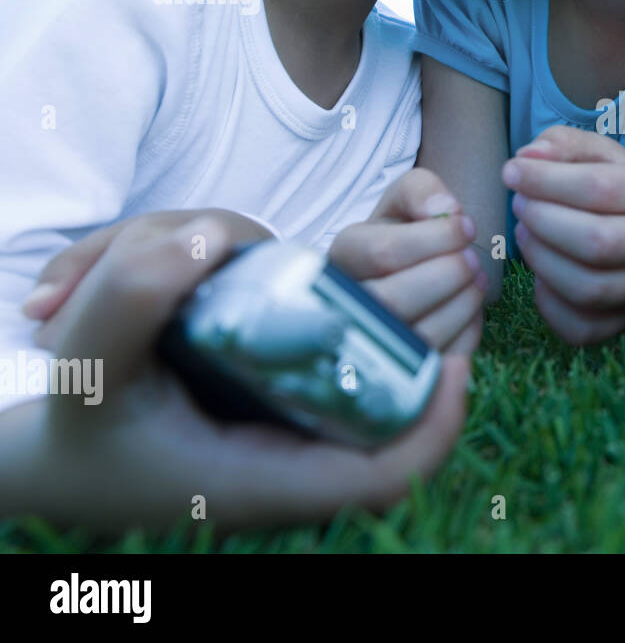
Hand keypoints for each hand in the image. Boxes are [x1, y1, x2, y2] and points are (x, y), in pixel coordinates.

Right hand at [16, 213, 468, 531]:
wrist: (67, 458)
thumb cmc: (84, 418)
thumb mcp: (90, 358)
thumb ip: (133, 294)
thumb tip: (210, 240)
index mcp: (265, 480)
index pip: (382, 477)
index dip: (435, 425)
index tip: (457, 360)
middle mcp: (294, 479)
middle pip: (403, 444)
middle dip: (441, 370)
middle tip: (461, 290)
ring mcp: (299, 460)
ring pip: (393, 424)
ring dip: (425, 359)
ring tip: (444, 289)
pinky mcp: (294, 439)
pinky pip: (367, 410)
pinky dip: (390, 362)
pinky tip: (388, 311)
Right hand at [327, 168, 486, 354]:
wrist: (404, 269)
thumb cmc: (405, 232)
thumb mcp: (406, 198)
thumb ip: (421, 190)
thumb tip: (444, 210)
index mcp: (345, 254)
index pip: (384, 252)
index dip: (435, 238)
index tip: (466, 226)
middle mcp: (348, 301)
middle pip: (394, 299)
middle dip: (447, 275)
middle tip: (473, 260)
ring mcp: (372, 339)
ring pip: (414, 336)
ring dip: (460, 305)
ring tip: (476, 281)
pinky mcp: (402, 366)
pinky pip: (437, 361)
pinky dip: (465, 334)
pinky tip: (471, 309)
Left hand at [502, 125, 624, 343]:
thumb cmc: (612, 188)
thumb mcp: (594, 154)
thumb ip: (561, 144)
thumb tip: (528, 157)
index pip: (598, 188)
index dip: (544, 180)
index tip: (511, 173)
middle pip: (596, 242)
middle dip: (542, 222)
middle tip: (520, 206)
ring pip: (587, 288)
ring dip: (541, 261)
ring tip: (526, 235)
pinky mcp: (624, 320)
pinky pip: (581, 327)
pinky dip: (548, 304)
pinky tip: (540, 274)